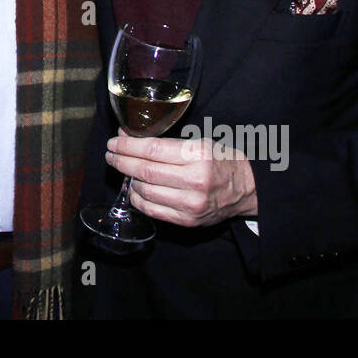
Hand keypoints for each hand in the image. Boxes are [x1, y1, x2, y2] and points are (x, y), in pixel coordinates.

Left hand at [106, 130, 257, 226]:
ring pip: (145, 191)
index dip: (127, 146)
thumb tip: (127, 136)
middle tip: (110, 155)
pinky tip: (134, 189)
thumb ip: (164, 141)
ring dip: (128, 180)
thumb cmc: (221, 161)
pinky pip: (152, 210)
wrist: (247, 189)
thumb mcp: (198, 142)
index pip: (152, 149)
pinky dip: (138, 199)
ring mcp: (190, 204)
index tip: (113, 143)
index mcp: (198, 155)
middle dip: (121, 161)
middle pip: (145, 171)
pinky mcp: (187, 221)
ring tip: (123, 170)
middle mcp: (194, 180)